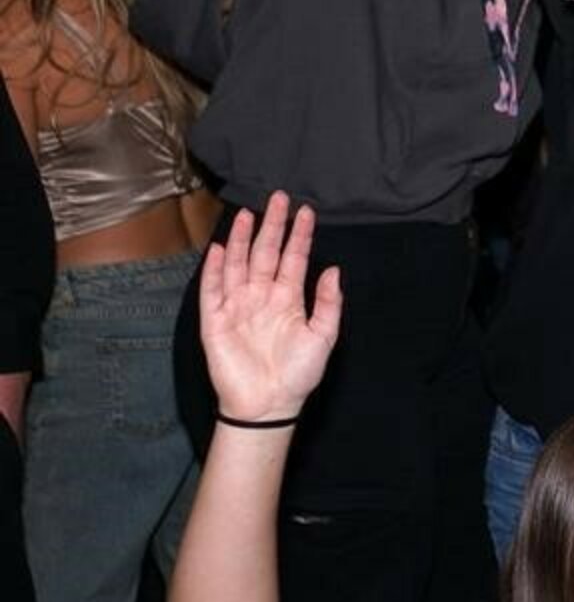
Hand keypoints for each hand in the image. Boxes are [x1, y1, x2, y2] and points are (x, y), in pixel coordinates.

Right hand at [198, 193, 341, 424]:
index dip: (299, 236)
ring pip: (239, 265)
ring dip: (243, 240)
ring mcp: (238, 307)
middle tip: (278, 197)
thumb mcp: (323, 336)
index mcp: (289, 300)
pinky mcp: (215, 321)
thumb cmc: (298, 373)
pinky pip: (212, 290)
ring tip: (248, 214)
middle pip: (266, 253)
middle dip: (272, 226)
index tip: (306, 211)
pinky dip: (215, 269)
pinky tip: (220, 248)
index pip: (294, 259)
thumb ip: (328, 302)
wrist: (269, 404)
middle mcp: (262, 298)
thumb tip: (333, 269)